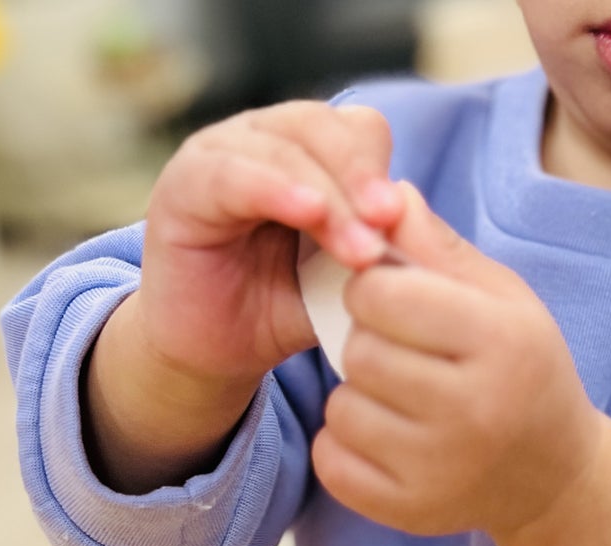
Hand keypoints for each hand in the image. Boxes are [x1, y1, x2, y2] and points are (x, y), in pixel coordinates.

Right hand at [138, 100, 402, 385]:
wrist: (213, 353)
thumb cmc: (278, 311)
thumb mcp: (340, 283)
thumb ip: (373, 256)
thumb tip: (426, 241)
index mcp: (307, 154)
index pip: (354, 131)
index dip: (379, 168)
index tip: (406, 220)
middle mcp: (263, 140)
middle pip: (323, 127)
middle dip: (361, 176)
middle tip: (389, 222)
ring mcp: (220, 154)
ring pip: (286, 148)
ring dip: (329, 197)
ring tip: (358, 247)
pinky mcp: (184, 185)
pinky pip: (233, 175)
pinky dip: (274, 189)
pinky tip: (307, 213)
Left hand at [315, 186, 610, 545]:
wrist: (551, 474)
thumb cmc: (519, 366)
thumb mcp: (499, 296)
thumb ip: (436, 246)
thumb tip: (383, 190)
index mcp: (500, 342)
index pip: (382, 295)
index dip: (371, 288)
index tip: (388, 298)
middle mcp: (476, 411)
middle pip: (359, 354)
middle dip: (365, 343)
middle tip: (396, 353)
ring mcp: (442, 470)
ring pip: (343, 410)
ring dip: (356, 397)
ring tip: (396, 397)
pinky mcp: (411, 511)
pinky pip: (333, 464)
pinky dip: (345, 446)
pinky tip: (383, 436)